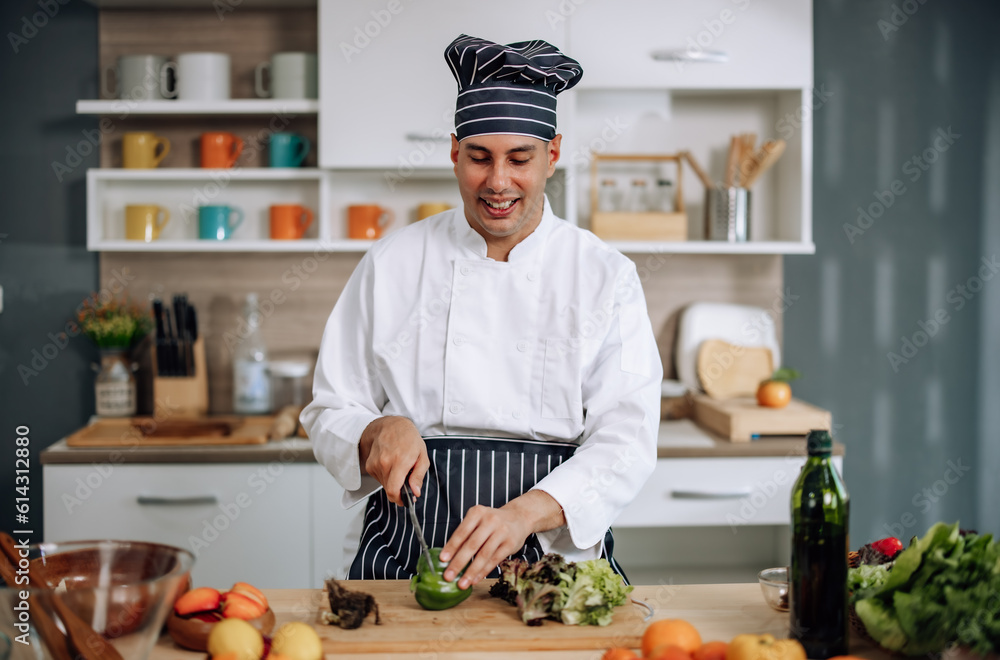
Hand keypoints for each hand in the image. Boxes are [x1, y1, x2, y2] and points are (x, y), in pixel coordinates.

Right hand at [358, 416, 428, 504]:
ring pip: (384, 485)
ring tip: (399, 467)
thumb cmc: (409, 439)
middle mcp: (384, 463)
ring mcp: (375, 464)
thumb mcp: (422, 455)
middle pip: (389, 490)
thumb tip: (415, 492)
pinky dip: (386, 476)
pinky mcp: (370, 465)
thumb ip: (419, 476)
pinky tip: (391, 465)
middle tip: (407, 478)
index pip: (393, 490)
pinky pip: (379, 479)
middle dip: (399, 489)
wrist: (390, 426)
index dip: (399, 500)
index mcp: (399, 461)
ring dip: (393, 481)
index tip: (405, 500)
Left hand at [439, 490, 565, 588]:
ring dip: (471, 571)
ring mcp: (502, 531)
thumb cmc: (492, 522)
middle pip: (472, 544)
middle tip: (448, 576)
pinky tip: (475, 579)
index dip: (451, 547)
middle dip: (458, 562)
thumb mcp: (478, 521)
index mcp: (477, 512)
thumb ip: (465, 535)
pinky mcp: (510, 543)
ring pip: (484, 554)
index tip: (442, 560)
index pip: (461, 532)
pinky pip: (494, 560)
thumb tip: (448, 558)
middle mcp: (490, 520)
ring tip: (462, 584)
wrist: (519, 517)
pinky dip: (483, 571)